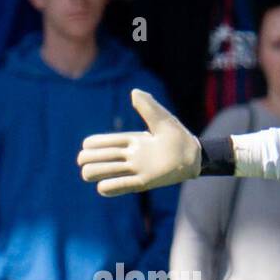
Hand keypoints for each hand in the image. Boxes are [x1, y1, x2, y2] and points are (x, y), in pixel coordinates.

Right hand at [78, 89, 201, 196]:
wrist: (194, 156)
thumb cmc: (179, 136)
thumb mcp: (162, 119)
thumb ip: (148, 106)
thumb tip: (134, 92)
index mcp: (130, 140)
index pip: (100, 143)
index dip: (91, 144)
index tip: (89, 145)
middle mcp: (130, 155)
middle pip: (97, 158)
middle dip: (86, 159)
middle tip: (85, 162)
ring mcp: (136, 169)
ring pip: (103, 172)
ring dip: (93, 173)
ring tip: (89, 175)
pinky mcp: (143, 182)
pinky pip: (120, 186)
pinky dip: (108, 187)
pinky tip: (103, 187)